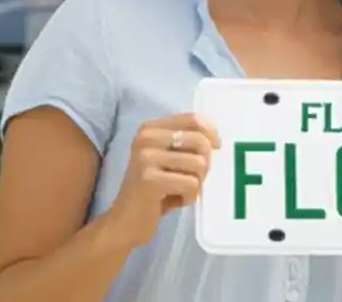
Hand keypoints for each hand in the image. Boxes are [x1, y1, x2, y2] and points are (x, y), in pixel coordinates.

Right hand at [108, 113, 219, 247]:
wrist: (124, 222)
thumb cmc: (153, 190)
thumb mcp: (168, 159)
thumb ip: (187, 144)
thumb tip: (218, 141)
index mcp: (150, 128)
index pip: (193, 119)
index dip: (211, 134)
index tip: (217, 149)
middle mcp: (146, 138)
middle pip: (200, 142)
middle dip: (205, 164)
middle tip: (194, 178)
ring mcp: (146, 157)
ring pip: (199, 164)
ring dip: (197, 183)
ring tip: (181, 190)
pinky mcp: (150, 179)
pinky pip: (191, 184)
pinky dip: (189, 197)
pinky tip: (175, 201)